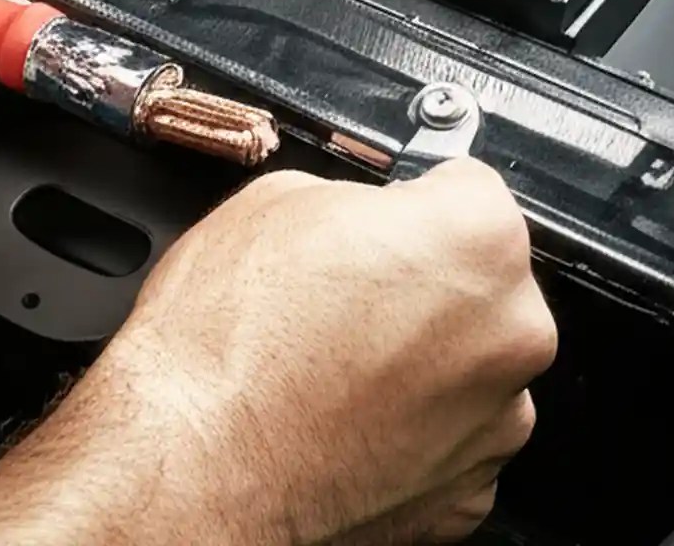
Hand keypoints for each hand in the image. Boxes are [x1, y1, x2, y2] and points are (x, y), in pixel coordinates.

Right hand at [0, 158, 556, 544]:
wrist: (173, 480)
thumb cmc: (205, 351)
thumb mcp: (264, 206)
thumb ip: (337, 192)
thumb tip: (353, 196)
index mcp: (471, 246)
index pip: (473, 180)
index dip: (414, 190)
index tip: (387, 203)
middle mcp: (500, 340)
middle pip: (474, 277)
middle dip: (412, 272)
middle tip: (331, 284)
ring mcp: (483, 428)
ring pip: (456, 359)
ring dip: (406, 349)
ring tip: (313, 353)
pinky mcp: (453, 494)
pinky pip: (436, 430)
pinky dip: (395, 416)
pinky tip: (321, 408)